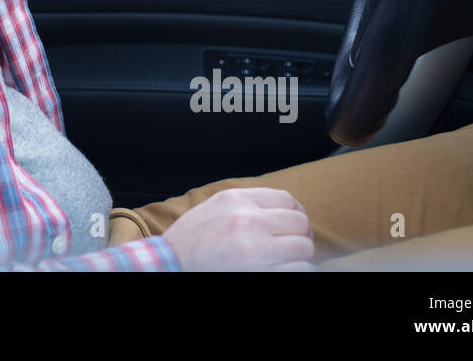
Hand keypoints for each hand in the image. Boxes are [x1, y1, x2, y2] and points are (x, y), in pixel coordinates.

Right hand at [161, 187, 316, 270]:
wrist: (170, 264)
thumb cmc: (191, 241)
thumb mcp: (215, 208)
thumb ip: (245, 204)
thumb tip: (283, 209)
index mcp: (236, 199)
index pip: (288, 200)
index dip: (297, 214)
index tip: (295, 227)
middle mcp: (247, 220)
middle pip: (299, 223)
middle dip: (301, 236)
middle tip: (293, 248)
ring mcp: (254, 248)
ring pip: (303, 248)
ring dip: (299, 257)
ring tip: (286, 261)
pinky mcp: (259, 272)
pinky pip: (297, 270)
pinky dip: (296, 271)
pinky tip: (282, 270)